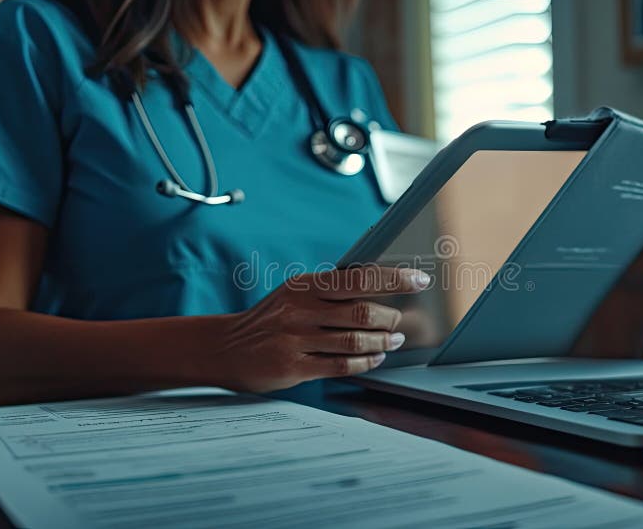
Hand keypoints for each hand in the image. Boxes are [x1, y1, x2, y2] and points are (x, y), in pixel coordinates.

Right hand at [206, 267, 429, 391]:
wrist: (223, 348)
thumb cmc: (269, 320)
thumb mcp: (294, 295)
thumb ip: (330, 291)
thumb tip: (380, 287)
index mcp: (304, 285)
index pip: (358, 277)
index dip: (394, 278)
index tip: (419, 278)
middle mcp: (300, 309)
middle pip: (362, 310)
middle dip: (391, 318)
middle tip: (401, 323)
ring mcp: (295, 339)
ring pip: (355, 340)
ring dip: (382, 342)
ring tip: (393, 341)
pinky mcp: (292, 366)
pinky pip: (340, 366)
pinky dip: (365, 363)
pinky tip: (374, 359)